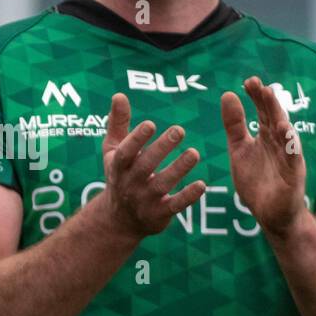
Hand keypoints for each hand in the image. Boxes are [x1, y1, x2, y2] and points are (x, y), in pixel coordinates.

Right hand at [100, 92, 206, 237]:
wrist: (119, 220)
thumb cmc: (120, 176)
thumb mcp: (113, 151)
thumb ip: (118, 123)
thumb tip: (119, 95)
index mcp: (118, 166)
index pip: (125, 153)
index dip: (136, 139)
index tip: (151, 124)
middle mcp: (130, 184)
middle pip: (145, 166)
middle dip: (161, 149)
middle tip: (179, 130)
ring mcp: (144, 201)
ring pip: (162, 185)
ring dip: (178, 169)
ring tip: (194, 153)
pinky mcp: (159, 214)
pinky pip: (175, 205)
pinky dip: (188, 197)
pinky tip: (202, 185)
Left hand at [219, 76, 307, 236]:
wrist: (271, 215)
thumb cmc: (257, 182)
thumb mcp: (239, 150)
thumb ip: (234, 125)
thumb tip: (228, 94)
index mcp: (267, 137)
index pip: (263, 111)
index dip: (257, 97)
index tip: (248, 81)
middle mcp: (280, 144)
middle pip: (275, 118)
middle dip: (269, 102)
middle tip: (261, 86)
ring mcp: (288, 158)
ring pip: (286, 135)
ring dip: (280, 118)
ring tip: (273, 104)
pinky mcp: (293, 175)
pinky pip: (293, 157)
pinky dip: (290, 145)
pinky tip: (284, 132)